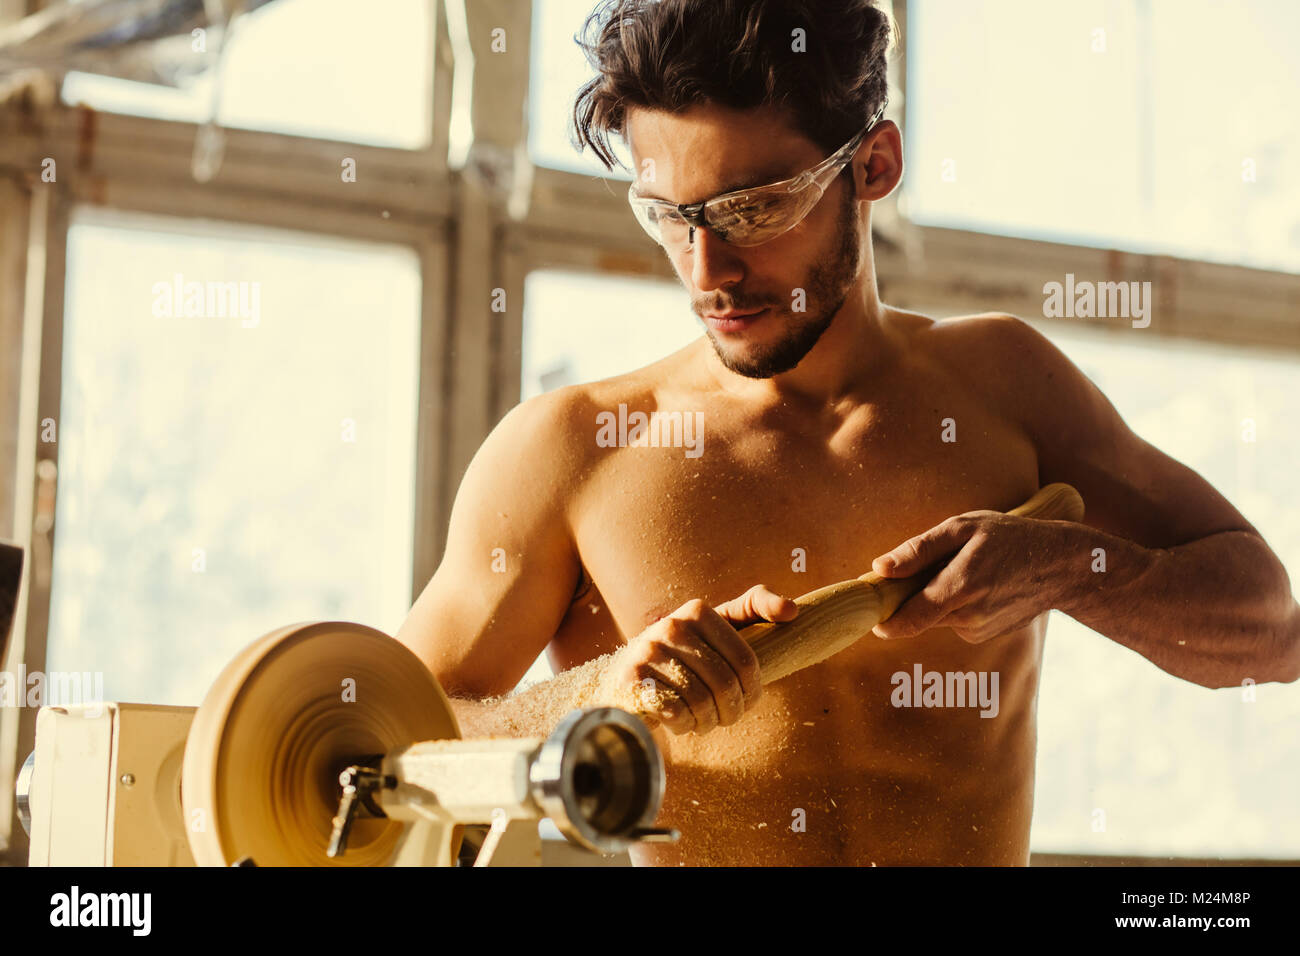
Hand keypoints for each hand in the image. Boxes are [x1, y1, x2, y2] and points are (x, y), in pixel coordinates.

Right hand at [597, 585, 796, 734]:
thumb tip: (792, 611)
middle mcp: (671, 625)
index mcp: (698, 610)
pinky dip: (684, 725)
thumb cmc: (686, 653)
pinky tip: (680, 721)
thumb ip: (756, 606)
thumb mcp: (721, 624)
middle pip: (725, 684)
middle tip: (724, 718)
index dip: (753, 691)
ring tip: (703, 720)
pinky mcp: (632, 680)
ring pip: (702, 702)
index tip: (746, 701)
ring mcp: (648, 652)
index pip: (746, 661)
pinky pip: (676, 713)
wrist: (626, 676)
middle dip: (731, 711)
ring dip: (707, 721)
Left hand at [868, 511, 1059, 643]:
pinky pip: (955, 620)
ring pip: (937, 616)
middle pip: (918, 616)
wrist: (1062, 565)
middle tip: (927, 568)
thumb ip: (919, 549)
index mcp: (960, 587)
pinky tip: (980, 586)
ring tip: (966, 570)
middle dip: (910, 598)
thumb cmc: (1010, 537)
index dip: (883, 619)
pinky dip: (956, 604)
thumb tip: (879, 568)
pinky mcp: (986, 635)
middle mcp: (969, 616)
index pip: (907, 619)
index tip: (869, 611)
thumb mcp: (964, 528)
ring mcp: (979, 630)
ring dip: (937, 598)